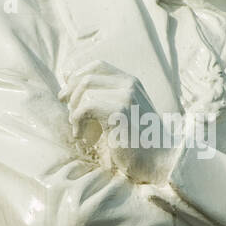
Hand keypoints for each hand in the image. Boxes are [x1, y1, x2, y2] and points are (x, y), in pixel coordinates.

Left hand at [58, 61, 179, 183]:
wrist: (159, 159)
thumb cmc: (137, 139)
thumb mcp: (121, 111)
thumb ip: (102, 97)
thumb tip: (67, 82)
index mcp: (130, 81)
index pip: (97, 65)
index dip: (76, 75)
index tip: (67, 94)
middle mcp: (129, 85)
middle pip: (86, 78)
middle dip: (71, 95)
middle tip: (69, 113)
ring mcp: (126, 97)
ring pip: (84, 93)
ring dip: (74, 112)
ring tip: (79, 129)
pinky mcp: (120, 113)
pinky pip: (86, 108)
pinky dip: (77, 123)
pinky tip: (82, 137)